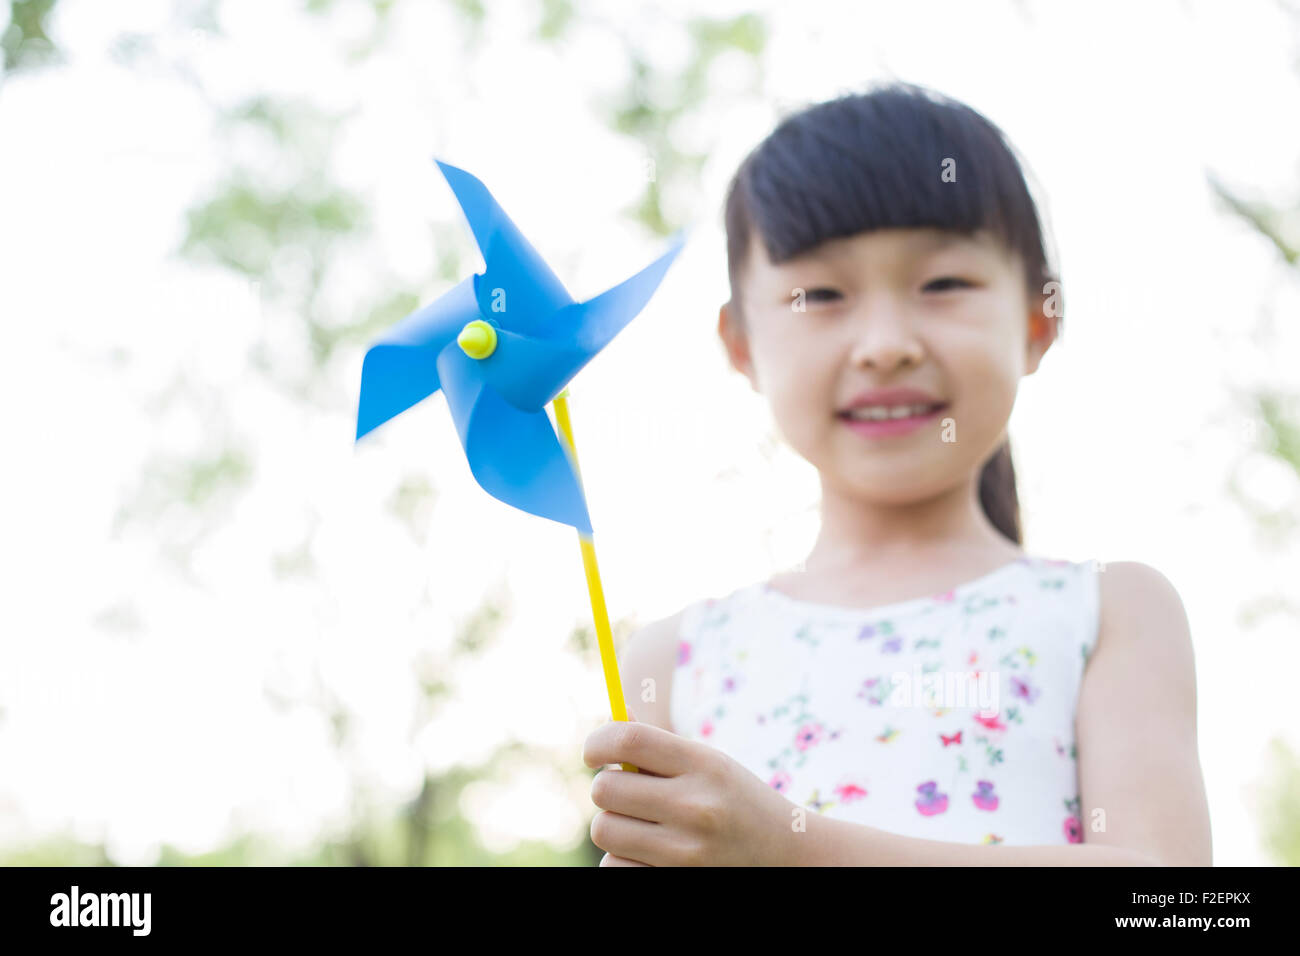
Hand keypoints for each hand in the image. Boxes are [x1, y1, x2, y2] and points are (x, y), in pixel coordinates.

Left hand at [583, 715, 799, 865]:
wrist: (788, 857)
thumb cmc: (736, 802)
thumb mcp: (710, 764)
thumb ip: (660, 746)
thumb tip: (615, 715)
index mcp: (703, 764)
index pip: (628, 740)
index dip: (597, 742)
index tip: (595, 753)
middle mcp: (696, 806)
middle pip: (605, 789)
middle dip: (609, 790)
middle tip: (629, 795)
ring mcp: (686, 852)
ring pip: (604, 831)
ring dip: (614, 827)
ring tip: (643, 826)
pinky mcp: (675, 882)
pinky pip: (613, 867)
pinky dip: (622, 860)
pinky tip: (649, 855)